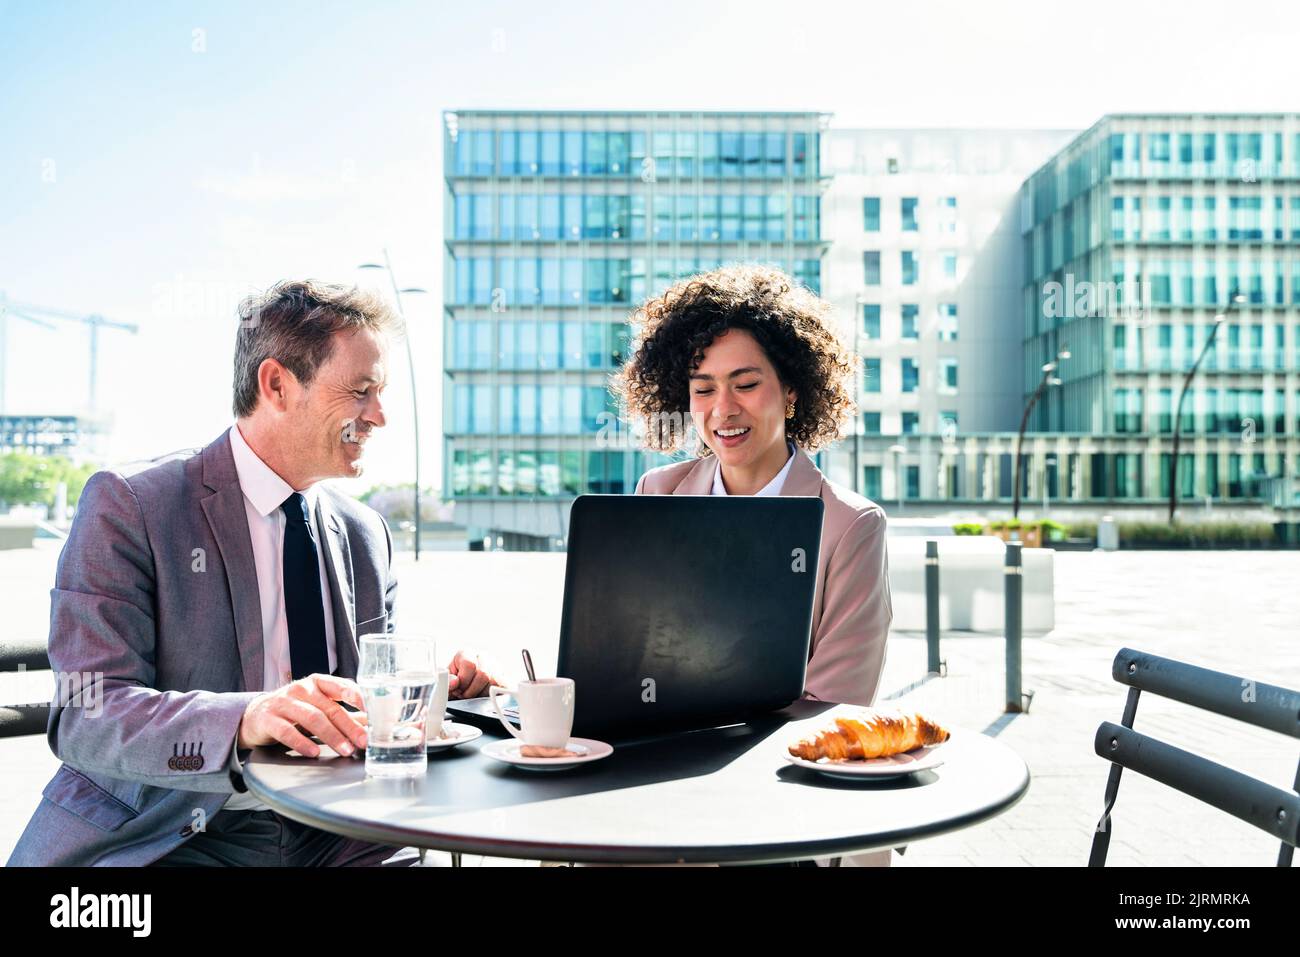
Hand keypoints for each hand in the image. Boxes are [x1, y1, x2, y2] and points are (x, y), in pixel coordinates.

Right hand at [237, 674, 367, 757]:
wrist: (255, 716)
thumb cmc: (294, 710)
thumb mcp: (318, 707)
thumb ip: (343, 713)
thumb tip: (372, 722)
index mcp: (317, 683)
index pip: (341, 686)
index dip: (358, 697)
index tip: (372, 711)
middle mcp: (301, 689)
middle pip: (330, 708)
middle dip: (350, 726)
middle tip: (364, 741)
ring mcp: (283, 703)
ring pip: (312, 718)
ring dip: (331, 736)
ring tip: (345, 750)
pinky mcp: (268, 719)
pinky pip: (287, 731)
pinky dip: (302, 743)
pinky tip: (314, 752)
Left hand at [447, 651, 500, 698]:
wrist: (464, 686)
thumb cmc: (455, 682)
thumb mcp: (446, 681)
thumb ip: (446, 682)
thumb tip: (453, 682)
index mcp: (466, 653)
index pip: (470, 665)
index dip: (463, 681)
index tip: (457, 689)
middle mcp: (482, 656)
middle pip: (483, 674)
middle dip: (471, 691)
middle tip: (464, 695)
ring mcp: (495, 666)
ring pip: (493, 682)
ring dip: (481, 694)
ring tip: (472, 695)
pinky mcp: (504, 677)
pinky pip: (502, 688)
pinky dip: (491, 696)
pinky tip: (481, 696)